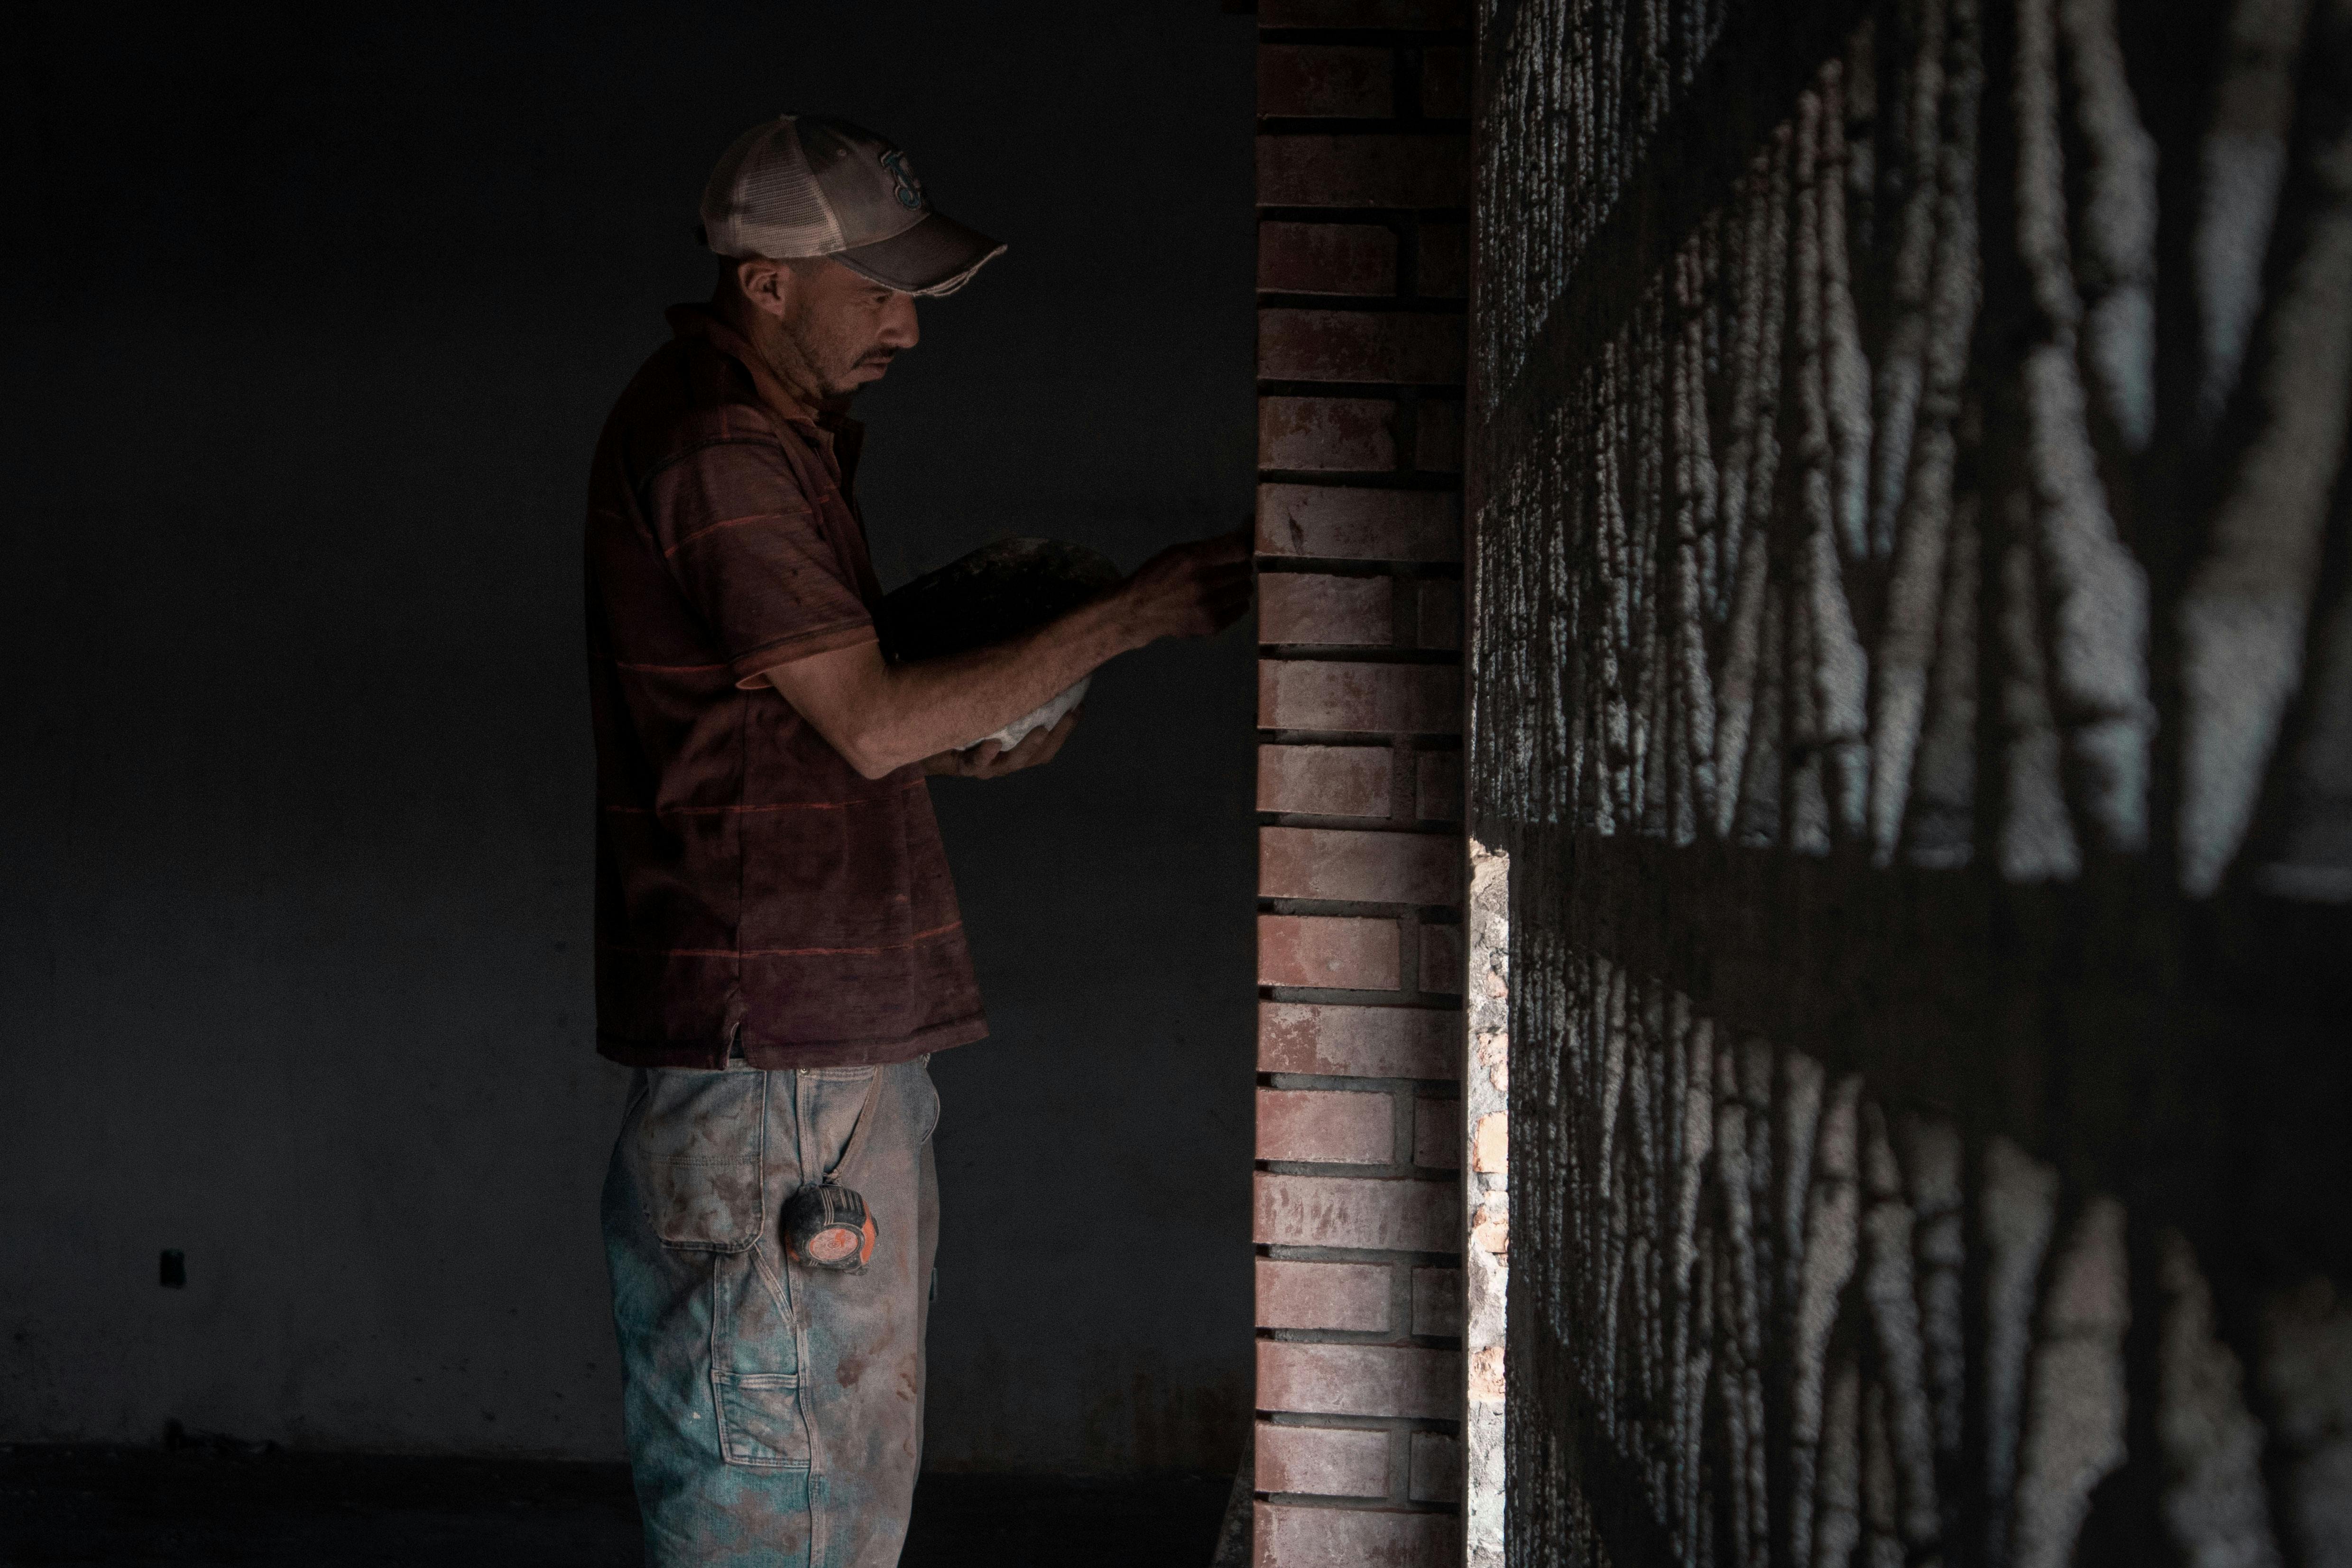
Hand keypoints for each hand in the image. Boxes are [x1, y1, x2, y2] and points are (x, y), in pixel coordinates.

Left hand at [922, 705, 1081, 778]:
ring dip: (1027, 747)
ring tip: (1041, 729)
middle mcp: (997, 762)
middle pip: (1034, 757)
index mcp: (1009, 750)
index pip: (1045, 746)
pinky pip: (973, 764)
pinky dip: (984, 756)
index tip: (1079, 707)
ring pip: (1009, 764)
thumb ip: (1002, 690)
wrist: (910, 734)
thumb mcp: (980, 701)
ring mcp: (978, 767)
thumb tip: (1032, 656)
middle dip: (1056, 737)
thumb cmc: (950, 716)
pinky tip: (993, 743)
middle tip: (1069, 714)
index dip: (1065, 730)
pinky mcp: (955, 766)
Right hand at [1115, 528, 1253, 644]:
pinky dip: (1234, 603)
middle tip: (1223, 570)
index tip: (1242, 549)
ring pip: (1246, 589)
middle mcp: (1203, 582)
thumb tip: (1246, 533)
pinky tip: (1218, 602)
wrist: (1138, 611)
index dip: (1245, 546)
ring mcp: (1209, 606)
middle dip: (1237, 567)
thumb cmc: (1158, 576)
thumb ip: (1210, 546)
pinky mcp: (1212, 625)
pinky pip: (1242, 608)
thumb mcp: (1178, 551)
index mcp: (1193, 559)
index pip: (1240, 548)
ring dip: (1237, 586)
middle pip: (1245, 569)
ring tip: (1220, 587)